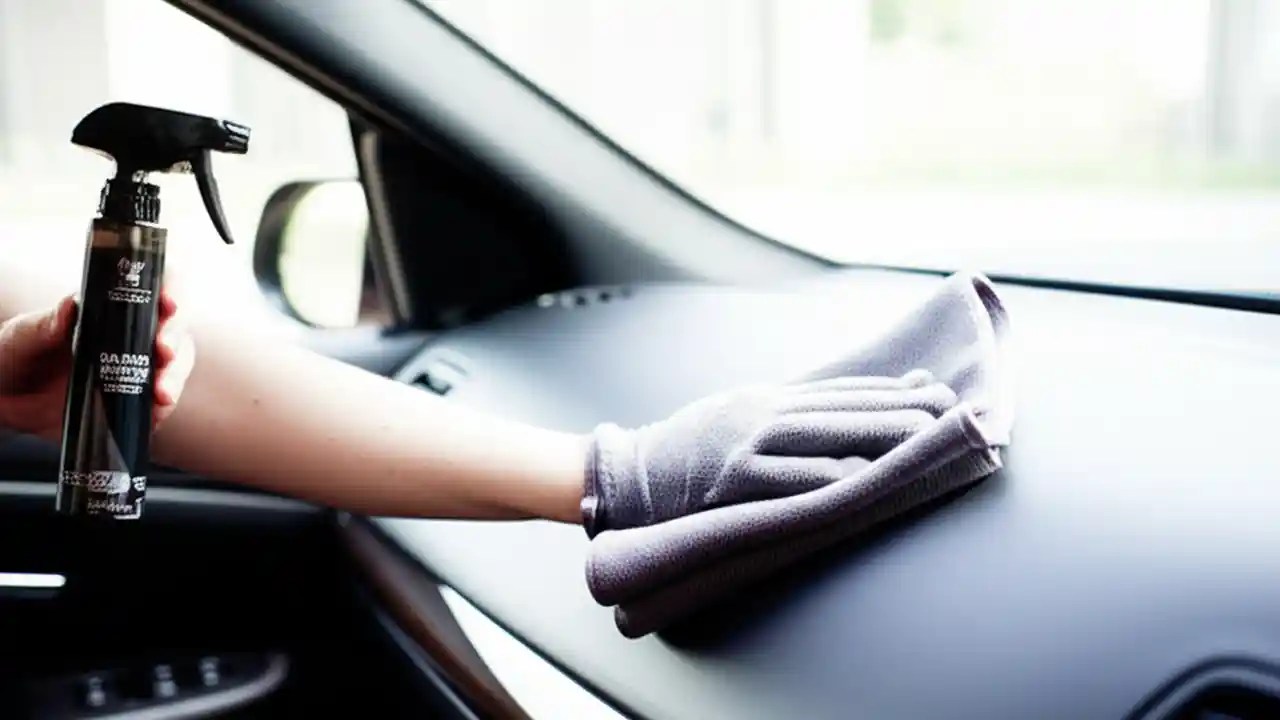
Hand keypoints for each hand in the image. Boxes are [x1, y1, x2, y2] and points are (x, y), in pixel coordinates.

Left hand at [0, 293, 192, 440]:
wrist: (3, 400)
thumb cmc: (13, 356)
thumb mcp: (21, 336)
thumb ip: (45, 323)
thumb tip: (71, 305)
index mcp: (108, 309)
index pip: (151, 290)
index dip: (169, 290)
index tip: (168, 304)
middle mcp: (130, 336)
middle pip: (172, 329)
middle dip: (174, 339)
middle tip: (164, 351)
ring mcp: (134, 369)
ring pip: (175, 366)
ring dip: (175, 377)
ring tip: (162, 393)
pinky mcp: (131, 402)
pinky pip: (159, 404)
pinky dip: (163, 409)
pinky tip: (156, 412)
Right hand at [582, 369, 958, 534]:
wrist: (627, 480)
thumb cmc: (686, 455)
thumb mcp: (733, 418)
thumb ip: (785, 415)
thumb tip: (843, 412)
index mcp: (761, 399)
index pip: (839, 390)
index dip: (890, 388)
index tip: (932, 387)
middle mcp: (758, 415)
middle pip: (841, 407)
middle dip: (898, 407)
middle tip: (947, 408)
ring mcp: (747, 448)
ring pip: (827, 436)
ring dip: (880, 435)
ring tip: (925, 436)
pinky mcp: (736, 483)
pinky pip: (794, 480)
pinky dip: (835, 476)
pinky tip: (869, 475)